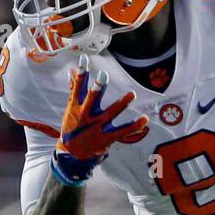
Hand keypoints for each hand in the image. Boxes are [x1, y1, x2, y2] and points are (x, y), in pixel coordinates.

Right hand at [52, 54, 147, 183]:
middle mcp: (86, 116)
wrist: (72, 154)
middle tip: (104, 75)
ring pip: (110, 114)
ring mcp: (97, 128)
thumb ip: (73, 89)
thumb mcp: (70, 109)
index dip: (81, 73)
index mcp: (76, 107)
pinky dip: (134, 126)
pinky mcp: (106, 138)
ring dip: (121, 104)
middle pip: (92, 100)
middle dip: (97, 88)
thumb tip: (72, 71)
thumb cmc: (72, 128)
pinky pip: (123, 131)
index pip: (78, 87)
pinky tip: (145, 119)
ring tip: (132, 94)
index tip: (84, 59)